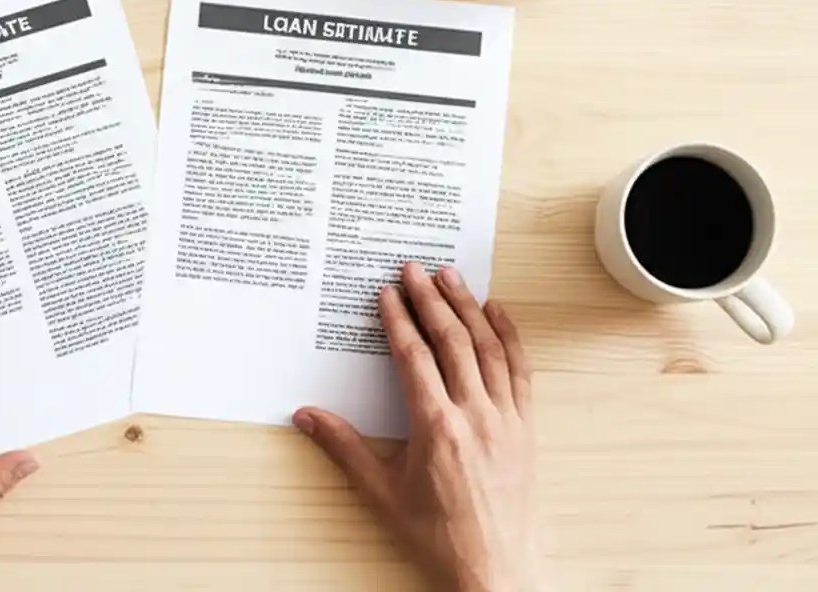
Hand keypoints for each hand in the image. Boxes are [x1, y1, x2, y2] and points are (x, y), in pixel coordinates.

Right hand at [293, 263, 538, 591]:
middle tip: (414, 269)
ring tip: (451, 277)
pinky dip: (510, 337)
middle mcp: (475, 415)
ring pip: (487, 348)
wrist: (494, 570)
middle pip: (452, 341)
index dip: (398, 320)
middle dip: (431, 300)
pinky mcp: (526, 429)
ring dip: (468, 308)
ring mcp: (506, 419)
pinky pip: (520, 371)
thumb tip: (306, 416)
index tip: (388, 293)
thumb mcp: (381, 493)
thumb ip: (343, 448)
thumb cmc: (437, 536)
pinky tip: (500, 314)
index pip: (414, 357)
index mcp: (436, 427)